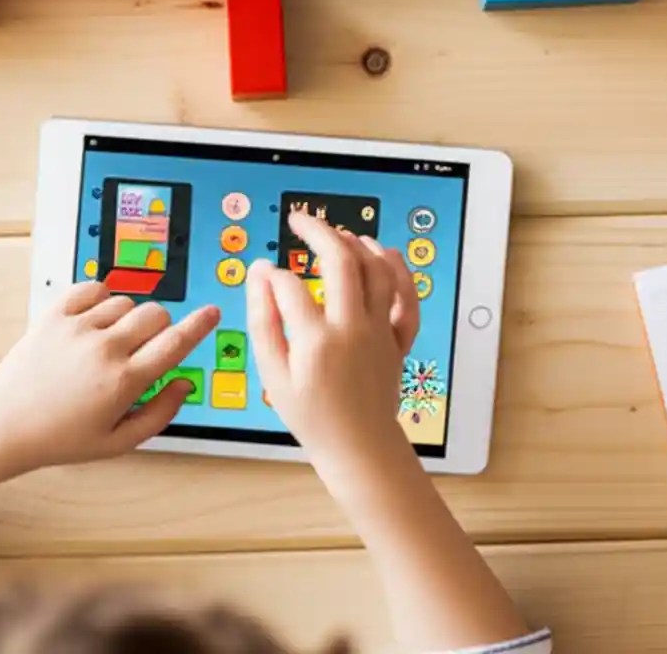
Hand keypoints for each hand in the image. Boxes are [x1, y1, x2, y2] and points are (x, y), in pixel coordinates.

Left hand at [0, 282, 219, 472]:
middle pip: (156, 314)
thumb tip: (183, 384)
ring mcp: (78, 329)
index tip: (211, 312)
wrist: (4, 423)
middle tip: (142, 347)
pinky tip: (94, 320)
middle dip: (159, 327)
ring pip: (126, 302)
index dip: (199, 325)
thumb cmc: (60, 437)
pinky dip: (101, 298)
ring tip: (109, 342)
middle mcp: (104, 350)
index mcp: (123, 382)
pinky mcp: (54, 315)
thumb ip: (160, 414)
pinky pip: (93, 288)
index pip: (175, 343)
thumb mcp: (117, 442)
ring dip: (128, 317)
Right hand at [247, 212, 419, 471]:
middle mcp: (353, 330)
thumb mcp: (274, 374)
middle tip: (300, 220)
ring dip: (358, 244)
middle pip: (341, 261)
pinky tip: (384, 254)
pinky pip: (407, 298)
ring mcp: (380, 333)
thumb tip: (259, 275)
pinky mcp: (398, 340)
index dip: (272, 275)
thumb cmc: (312, 416)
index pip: (291, 286)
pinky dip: (399, 272)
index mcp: (316, 341)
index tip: (265, 275)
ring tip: (339, 234)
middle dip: (318, 231)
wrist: (359, 446)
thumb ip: (264, 321)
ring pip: (377, 271)